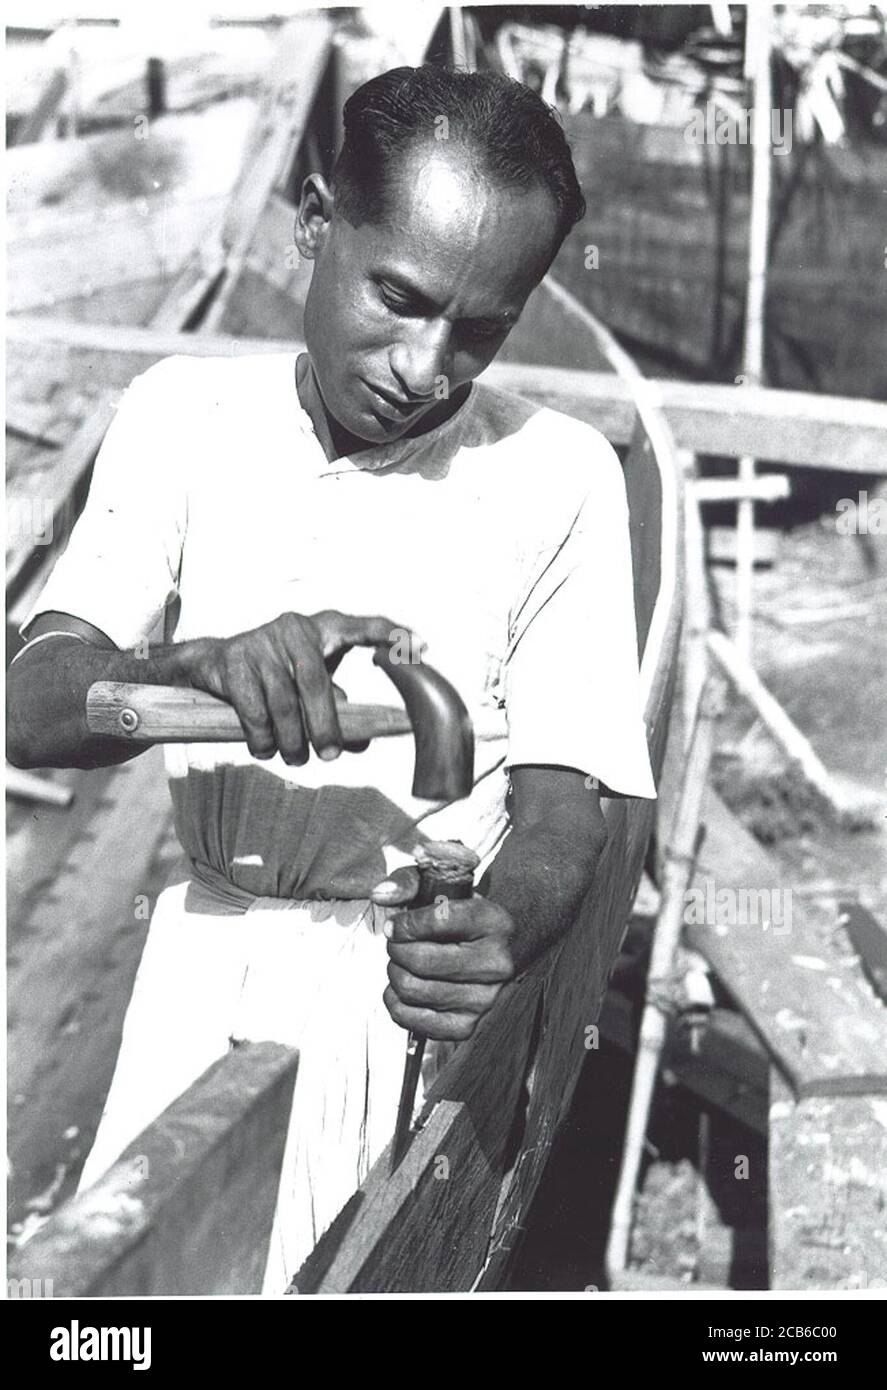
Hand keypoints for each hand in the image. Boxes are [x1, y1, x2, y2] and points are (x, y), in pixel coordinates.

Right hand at [184, 610, 413, 764]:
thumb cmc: (277, 675)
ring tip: (295, 757)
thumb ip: (338, 710)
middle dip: (325, 726)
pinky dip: (263, 738)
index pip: (362, 626)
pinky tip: (265, 747)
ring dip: (292, 740)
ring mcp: (262, 643)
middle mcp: (295, 628)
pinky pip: (254, 711)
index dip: (392, 634)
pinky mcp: (235, 660)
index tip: (421, 647)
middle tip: (330, 754)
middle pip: (316, 683)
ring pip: (284, 704)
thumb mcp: (311, 687)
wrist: (214, 665)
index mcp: (323, 629)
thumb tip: (361, 742)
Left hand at [380, 893, 515, 1041]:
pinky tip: (403, 987)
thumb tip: (380, 894)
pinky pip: (412, 1020)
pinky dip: (395, 1003)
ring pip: (413, 990)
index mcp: (494, 922)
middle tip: (397, 943)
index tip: (395, 925)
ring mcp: (483, 999)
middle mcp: (496, 964)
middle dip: (396, 949)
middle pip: (421, 960)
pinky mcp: (466, 1026)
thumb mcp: (442, 888)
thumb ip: (407, 882)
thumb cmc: (462, 918)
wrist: (498, 950)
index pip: (438, 920)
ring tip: (402, 962)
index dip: (405, 923)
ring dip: (395, 973)